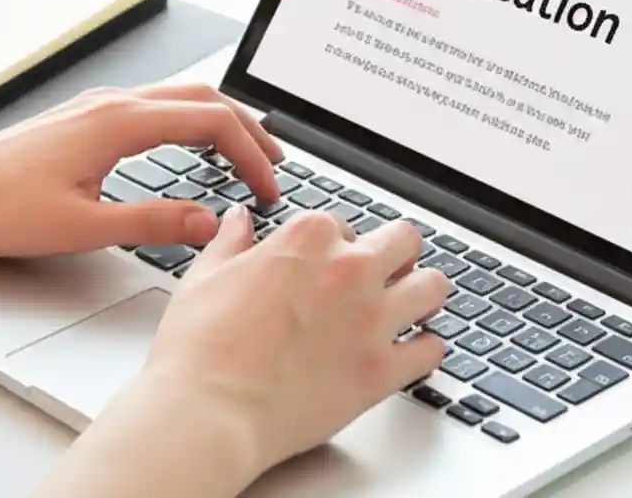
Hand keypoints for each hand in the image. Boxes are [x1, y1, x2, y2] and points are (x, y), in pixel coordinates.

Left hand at [0, 84, 284, 256]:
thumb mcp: (83, 227)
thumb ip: (154, 222)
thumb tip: (209, 221)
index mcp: (120, 123)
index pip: (213, 122)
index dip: (251, 155)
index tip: (266, 189)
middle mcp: (114, 104)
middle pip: (206, 98)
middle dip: (249, 131)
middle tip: (275, 166)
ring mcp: (100, 106)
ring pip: (183, 98)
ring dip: (222, 123)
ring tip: (246, 156)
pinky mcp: (89, 118)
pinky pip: (159, 106)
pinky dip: (192, 124)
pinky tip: (194, 150)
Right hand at [36, 206, 449, 496]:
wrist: (207, 412)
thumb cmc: (199, 350)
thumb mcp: (205, 277)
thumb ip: (231, 242)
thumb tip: (239, 220)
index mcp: (309, 238)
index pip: (343, 223)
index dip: (336, 244)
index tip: (328, 261)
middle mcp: (350, 270)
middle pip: (405, 240)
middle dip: (397, 254)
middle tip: (389, 270)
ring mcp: (372, 319)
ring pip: (432, 287)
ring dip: (423, 294)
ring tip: (412, 305)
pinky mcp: (382, 370)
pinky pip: (431, 350)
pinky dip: (426, 350)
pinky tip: (413, 352)